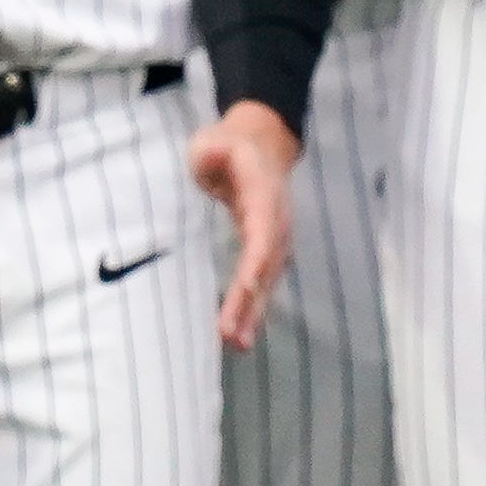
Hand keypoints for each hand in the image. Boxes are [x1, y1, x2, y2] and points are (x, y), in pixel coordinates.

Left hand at [191, 100, 296, 349]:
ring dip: (252, 314)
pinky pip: (259, 282)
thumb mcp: (215, 140)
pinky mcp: (264, 251)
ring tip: (237, 345)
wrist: (260, 145)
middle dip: (250, 302)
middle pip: (264, 267)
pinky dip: (250, 308)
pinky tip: (239, 334)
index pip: (263, 234)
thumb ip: (212, 150)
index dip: (256, 262)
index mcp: (264, 197)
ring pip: (265, 281)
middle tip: (231, 335)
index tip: (246, 288)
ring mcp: (273, 239)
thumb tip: (210, 156)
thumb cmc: (229, 144)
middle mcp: (276, 224)